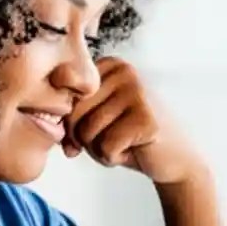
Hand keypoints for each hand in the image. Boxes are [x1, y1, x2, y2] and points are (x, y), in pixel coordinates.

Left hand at [63, 57, 207, 184]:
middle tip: (111, 141)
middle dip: (85, 139)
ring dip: (99, 150)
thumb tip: (52, 124)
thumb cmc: (129, 138)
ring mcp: (137, 93)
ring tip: (124, 144)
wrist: (174, 159)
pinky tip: (133, 150)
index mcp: (110, 66)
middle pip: (73, 114)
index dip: (72, 124)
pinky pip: (106, 147)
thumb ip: (72, 114)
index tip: (93, 131)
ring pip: (88, 133)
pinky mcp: (146, 118)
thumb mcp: (98, 118)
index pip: (65, 97)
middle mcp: (124, 72)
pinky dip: (113, 158)